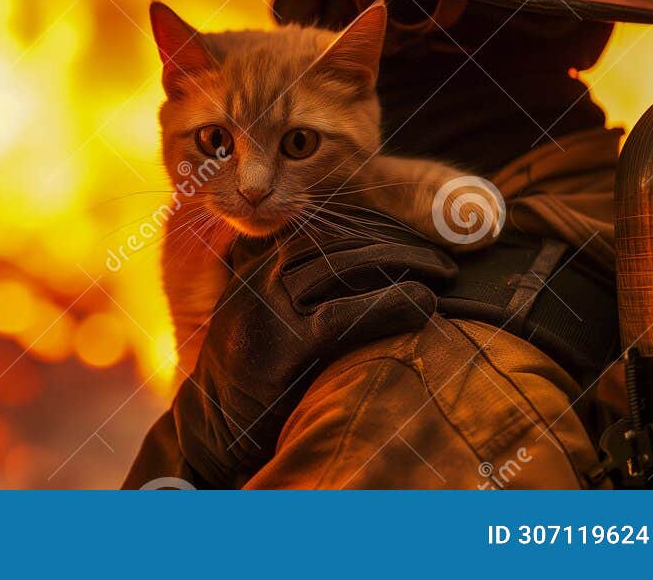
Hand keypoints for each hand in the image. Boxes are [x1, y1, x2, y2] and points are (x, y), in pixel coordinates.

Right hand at [125, 213, 455, 488]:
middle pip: (339, 239)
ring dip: (404, 264)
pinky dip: (392, 304)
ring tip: (444, 275)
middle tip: (442, 259)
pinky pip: (346, 314)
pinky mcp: (280, 345)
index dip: (376, 226)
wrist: (208, 427)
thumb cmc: (250, 375)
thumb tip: (369, 266)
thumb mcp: (264, 315)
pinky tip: (424, 304)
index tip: (417, 234)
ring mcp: (267, 307)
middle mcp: (260, 276)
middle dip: (397, 241)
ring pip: (345, 266)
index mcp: (258, 264)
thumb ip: (297, 288)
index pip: (325, 226)